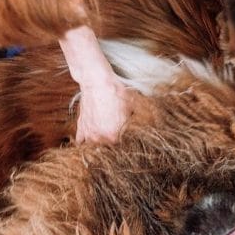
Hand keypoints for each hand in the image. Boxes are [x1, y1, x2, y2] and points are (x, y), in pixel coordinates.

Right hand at [59, 24, 132, 142]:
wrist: (97, 81)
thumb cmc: (118, 92)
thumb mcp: (135, 107)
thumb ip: (142, 122)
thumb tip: (154, 130)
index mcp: (114, 137)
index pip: (122, 152)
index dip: (128, 150)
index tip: (132, 150)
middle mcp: (100, 139)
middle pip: (108, 153)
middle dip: (114, 151)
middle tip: (121, 149)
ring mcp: (89, 135)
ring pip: (95, 150)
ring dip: (101, 149)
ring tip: (107, 147)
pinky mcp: (81, 128)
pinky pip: (81, 143)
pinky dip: (86, 144)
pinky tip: (93, 142)